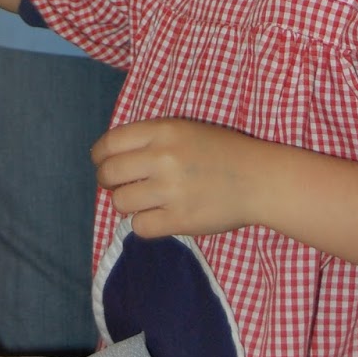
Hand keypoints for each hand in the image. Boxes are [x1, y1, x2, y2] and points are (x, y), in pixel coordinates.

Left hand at [90, 118, 265, 239]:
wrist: (258, 179)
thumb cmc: (221, 151)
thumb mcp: (184, 129)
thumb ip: (151, 139)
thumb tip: (112, 157)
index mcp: (163, 130)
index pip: (110, 143)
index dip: (99, 156)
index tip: (102, 163)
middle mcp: (163, 157)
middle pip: (109, 174)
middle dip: (107, 181)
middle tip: (118, 186)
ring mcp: (170, 190)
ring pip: (120, 202)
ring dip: (125, 204)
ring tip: (141, 202)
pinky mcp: (180, 219)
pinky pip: (139, 227)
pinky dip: (143, 224)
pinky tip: (156, 217)